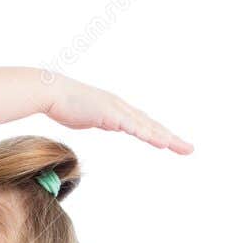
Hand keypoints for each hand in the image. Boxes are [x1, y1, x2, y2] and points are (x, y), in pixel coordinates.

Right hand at [43, 77, 193, 153]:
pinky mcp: (112, 114)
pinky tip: (162, 142)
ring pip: (148, 127)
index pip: (144, 124)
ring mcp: (118, 110)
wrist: (53, 93)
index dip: (159, 134)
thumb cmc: (65, 104)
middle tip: (189, 149)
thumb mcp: (89, 117)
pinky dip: (150, 135)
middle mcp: (122, 108)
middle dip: (171, 138)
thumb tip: (110, 123)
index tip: (172, 144)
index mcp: (118, 110)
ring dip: (167, 138)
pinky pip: (135, 127)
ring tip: (183, 149)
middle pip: (152, 125)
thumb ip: (102, 120)